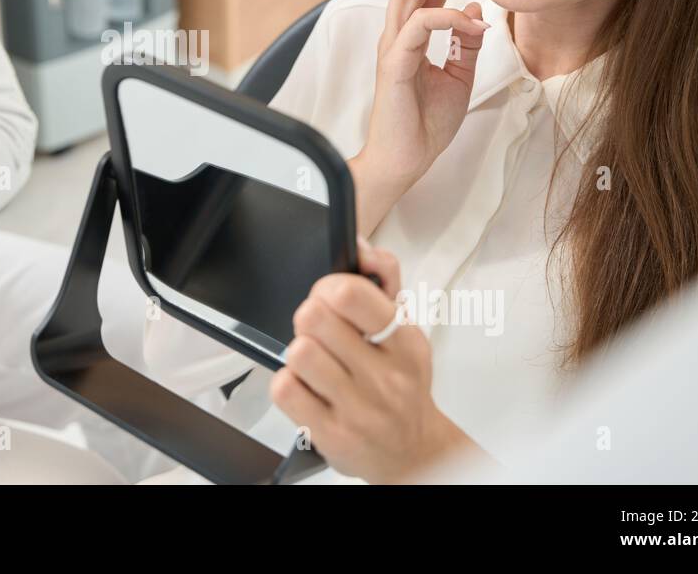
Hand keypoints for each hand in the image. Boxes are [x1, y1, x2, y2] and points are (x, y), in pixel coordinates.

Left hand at [269, 238, 476, 481]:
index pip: (352, 294)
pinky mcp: (331, 434)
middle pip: (314, 317)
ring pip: (298, 351)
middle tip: (320, 331)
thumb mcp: (405, 329)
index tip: (330, 295)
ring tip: (317, 362)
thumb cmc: (403, 384)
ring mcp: (358, 408)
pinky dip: (288, 382)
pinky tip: (308, 387)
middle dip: (309, 317)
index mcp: (405, 343)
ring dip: (300, 352)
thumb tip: (361, 246)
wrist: (413, 452)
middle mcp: (385, 377)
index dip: (328, 286)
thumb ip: (384, 280)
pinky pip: (284, 388)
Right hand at [354, 0, 487, 189]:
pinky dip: (449, 19)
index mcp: (412, 35)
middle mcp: (398, 34)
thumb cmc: (425, 124)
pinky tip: (474, 24)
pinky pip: (419, 27)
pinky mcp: (395, 64)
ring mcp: (393, 47)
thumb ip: (464, 42)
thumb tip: (475, 10)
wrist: (403, 160)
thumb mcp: (458, 76)